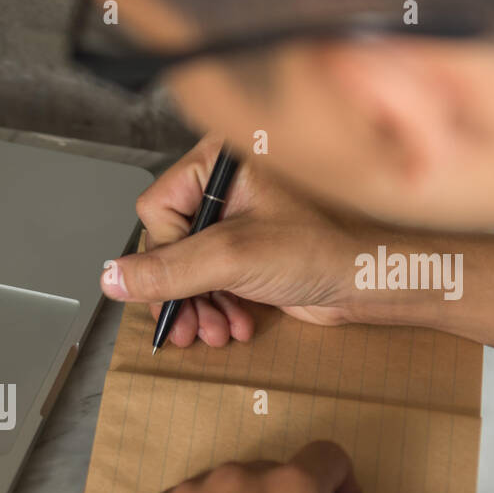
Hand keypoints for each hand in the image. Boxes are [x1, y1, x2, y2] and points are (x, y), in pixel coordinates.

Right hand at [102, 134, 378, 347]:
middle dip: (180, 292)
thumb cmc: (331, 246)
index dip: (164, 256)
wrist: (381, 278)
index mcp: (222, 160)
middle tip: (184, 326)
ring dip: (198, 307)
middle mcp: (230, 184)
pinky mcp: (255, 249)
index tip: (174, 292)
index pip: (159, 209)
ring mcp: (243, 218)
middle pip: (171, 243)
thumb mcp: (233, 256)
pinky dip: (218, 307)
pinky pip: (214, 280)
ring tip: (212, 331)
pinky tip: (233, 324)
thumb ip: (167, 269)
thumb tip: (112, 278)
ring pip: (191, 268)